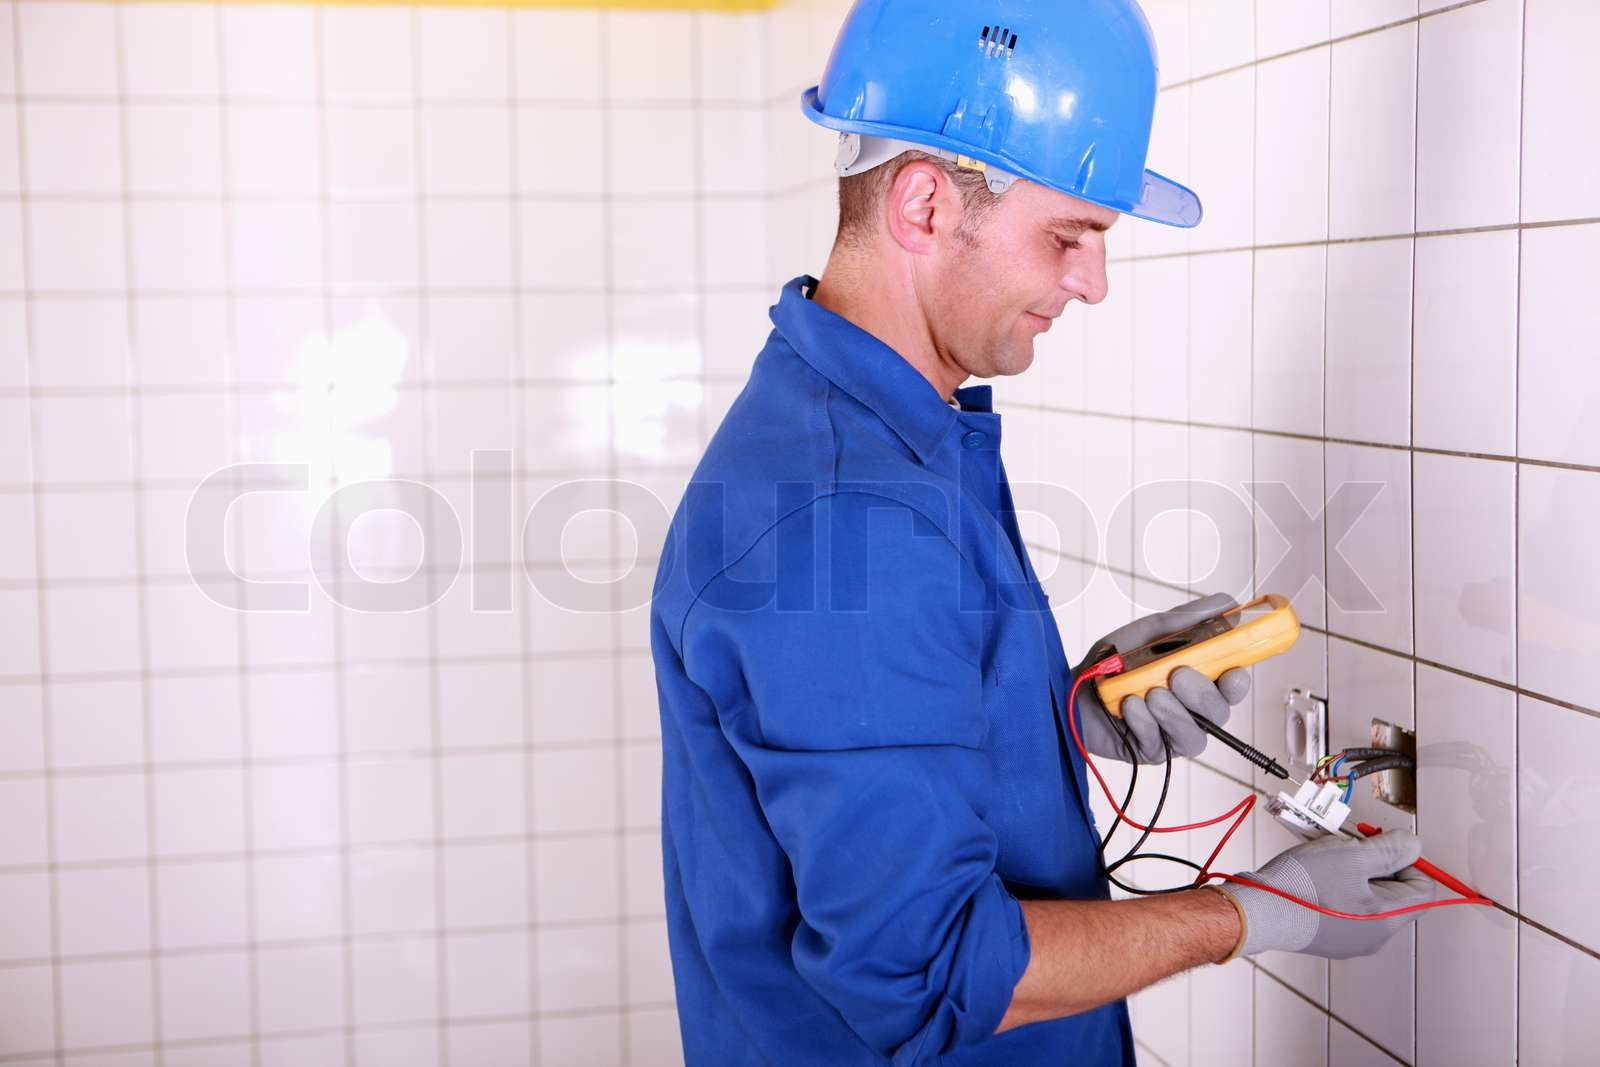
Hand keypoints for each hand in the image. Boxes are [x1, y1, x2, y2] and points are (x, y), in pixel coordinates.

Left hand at [1072, 592, 1251, 762]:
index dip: (1238, 682)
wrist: (1072, 688)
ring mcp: (1173, 734)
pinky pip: (1160, 745)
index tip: (1232, 671)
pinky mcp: (1151, 752)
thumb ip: (1182, 621)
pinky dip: (1144, 722)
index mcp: (1198, 680)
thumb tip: (1225, 603)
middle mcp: (1192, 710)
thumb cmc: (1113, 662)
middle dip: (1201, 694)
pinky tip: (1128, 706)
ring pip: (1194, 735)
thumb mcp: (1145, 634)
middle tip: (1178, 675)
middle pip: (1219, 712)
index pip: (1232, 686)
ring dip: (1173, 711)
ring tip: (1149, 693)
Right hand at [1216, 830, 1436, 958]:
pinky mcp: (1328, 938)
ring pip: (1368, 900)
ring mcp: (1350, 940)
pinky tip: (1315, 875)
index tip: (1385, 845)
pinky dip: (1337, 889)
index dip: (1410, 862)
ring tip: (1329, 857)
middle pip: (1395, 894)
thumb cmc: (1303, 885)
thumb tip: (1414, 846)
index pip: (1424, 889)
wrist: (1258, 912)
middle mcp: (1374, 936)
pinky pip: (1346, 909)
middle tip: (1352, 846)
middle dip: (1377, 865)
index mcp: (1387, 918)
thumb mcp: (1352, 855)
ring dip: (1355, 875)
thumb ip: (1390, 849)